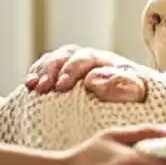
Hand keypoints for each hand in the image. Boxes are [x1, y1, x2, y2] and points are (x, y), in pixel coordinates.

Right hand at [25, 44, 140, 93]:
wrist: (137, 108)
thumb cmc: (136, 101)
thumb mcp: (137, 93)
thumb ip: (123, 86)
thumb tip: (93, 79)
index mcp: (108, 62)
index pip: (86, 58)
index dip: (72, 69)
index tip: (62, 86)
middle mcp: (90, 62)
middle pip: (66, 56)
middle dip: (53, 70)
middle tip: (45, 88)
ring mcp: (77, 70)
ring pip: (55, 61)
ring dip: (42, 72)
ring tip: (33, 86)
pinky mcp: (66, 80)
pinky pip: (48, 70)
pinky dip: (37, 75)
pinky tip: (29, 86)